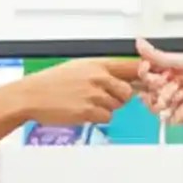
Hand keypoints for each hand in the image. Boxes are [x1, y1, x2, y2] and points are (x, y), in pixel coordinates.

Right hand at [15, 58, 139, 124]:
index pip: (132, 67)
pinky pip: (107, 118)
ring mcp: (94, 94)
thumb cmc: (51, 83)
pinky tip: (83, 111)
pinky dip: (98, 118)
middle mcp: (98, 78)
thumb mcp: (78, 68)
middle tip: (104, 98)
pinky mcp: (88, 111)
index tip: (151, 79)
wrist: (31, 96)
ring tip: (87, 103)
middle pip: (128, 91)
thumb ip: (102, 72)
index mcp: (97, 64)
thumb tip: (121, 77)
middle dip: (120, 97)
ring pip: (117, 106)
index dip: (144, 74)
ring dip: (106, 108)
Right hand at [135, 38, 182, 124]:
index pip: (143, 78)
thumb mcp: (181, 59)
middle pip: (149, 98)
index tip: (156, 71)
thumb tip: (139, 43)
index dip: (148, 76)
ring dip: (175, 100)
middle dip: (164, 91)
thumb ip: (157, 56)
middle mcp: (164, 89)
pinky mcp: (181, 114)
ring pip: (160, 110)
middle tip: (177, 84)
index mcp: (161, 74)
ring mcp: (172, 102)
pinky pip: (174, 119)